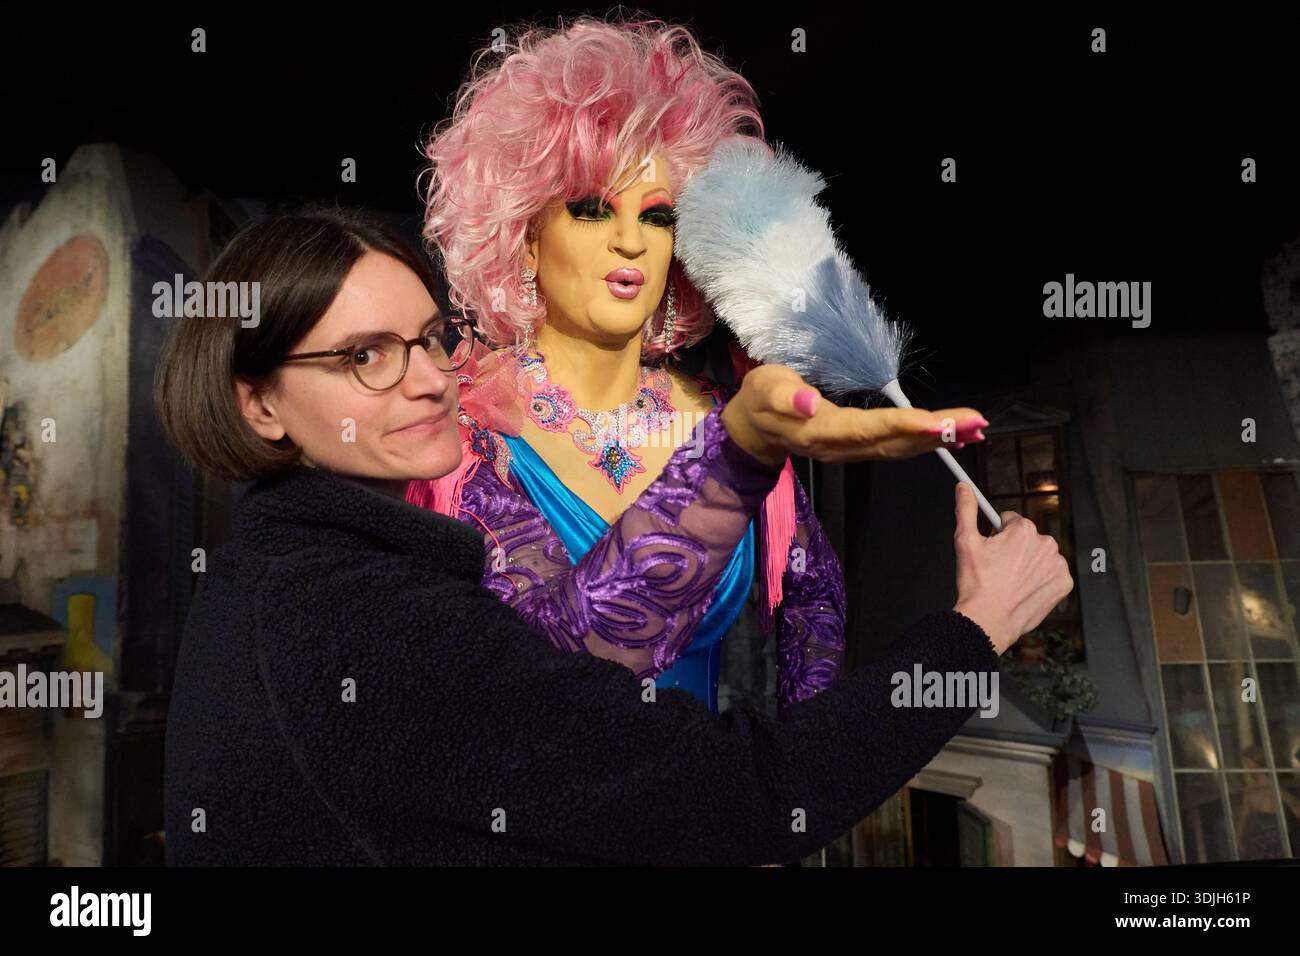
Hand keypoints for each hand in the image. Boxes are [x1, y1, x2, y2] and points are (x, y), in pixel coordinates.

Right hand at [720, 364, 986, 466]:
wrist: (754, 428)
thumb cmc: (760, 400)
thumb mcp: (763, 388)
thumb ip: (784, 398)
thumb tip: (809, 404)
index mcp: (820, 431)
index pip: (867, 429)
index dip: (902, 427)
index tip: (935, 422)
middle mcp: (841, 447)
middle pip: (894, 443)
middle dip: (937, 434)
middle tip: (975, 424)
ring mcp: (852, 451)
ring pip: (901, 448)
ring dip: (940, 440)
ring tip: (975, 430)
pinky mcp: (859, 448)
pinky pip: (898, 448)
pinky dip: (927, 441)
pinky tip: (952, 436)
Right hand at [951, 483, 1073, 654]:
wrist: (989, 620)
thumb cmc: (977, 584)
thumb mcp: (965, 541)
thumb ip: (966, 509)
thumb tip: (964, 487)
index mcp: (1024, 530)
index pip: (1009, 520)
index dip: (996, 535)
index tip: (992, 549)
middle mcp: (1046, 543)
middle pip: (1026, 538)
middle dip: (1013, 549)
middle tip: (998, 568)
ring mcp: (1058, 565)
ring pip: (1038, 556)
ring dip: (1027, 564)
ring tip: (1010, 581)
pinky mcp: (1064, 583)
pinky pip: (1051, 574)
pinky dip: (1039, 580)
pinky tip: (1024, 589)